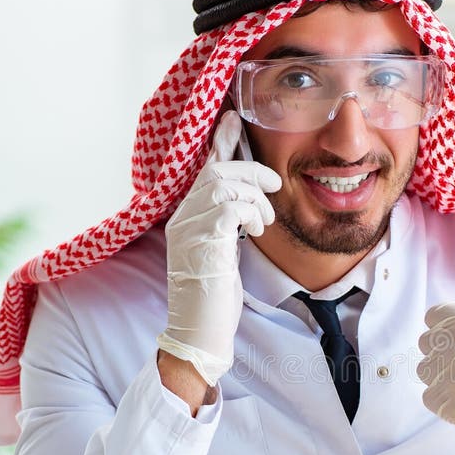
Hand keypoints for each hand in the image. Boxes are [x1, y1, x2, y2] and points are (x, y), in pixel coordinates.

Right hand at [157, 111, 280, 385]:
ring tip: (264, 220)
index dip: (221, 144)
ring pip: (222, 183)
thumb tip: (248, 209)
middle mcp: (181, 219)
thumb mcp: (222, 256)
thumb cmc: (214, 301)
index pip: (203, 171)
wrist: (200, 335)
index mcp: (185, 219)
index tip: (235, 120)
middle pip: (215, 171)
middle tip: (274, 184)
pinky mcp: (202, 242)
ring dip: (254, 196)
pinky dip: (250, 212)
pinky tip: (256, 230)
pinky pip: (229, 206)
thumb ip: (227, 228)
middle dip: (249, 169)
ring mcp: (188, 229)